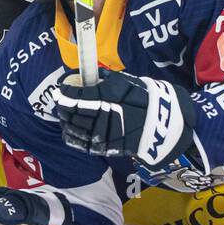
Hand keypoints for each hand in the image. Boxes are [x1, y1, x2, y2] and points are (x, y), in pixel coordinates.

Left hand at [54, 69, 196, 169]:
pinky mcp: (105, 148)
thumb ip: (102, 79)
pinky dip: (72, 137)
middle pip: (71, 112)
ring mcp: (102, 134)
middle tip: (62, 100)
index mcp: (105, 97)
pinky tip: (70, 131)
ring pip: (73, 129)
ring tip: (65, 115)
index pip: (75, 96)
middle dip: (63, 106)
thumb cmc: (143, 97)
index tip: (63, 88)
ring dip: (65, 121)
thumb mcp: (124, 81)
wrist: (161, 123)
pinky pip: (81, 144)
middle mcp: (101, 116)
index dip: (65, 92)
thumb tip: (85, 76)